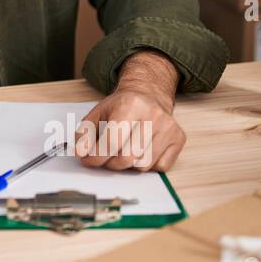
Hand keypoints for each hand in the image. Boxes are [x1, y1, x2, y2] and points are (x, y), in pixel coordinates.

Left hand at [75, 49, 185, 171]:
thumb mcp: (98, 112)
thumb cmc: (122, 106)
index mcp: (131, 105)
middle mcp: (153, 115)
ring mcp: (169, 127)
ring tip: (123, 151)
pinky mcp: (179, 138)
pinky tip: (141, 150)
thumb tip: (81, 153)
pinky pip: (159, 167)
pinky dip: (146, 165)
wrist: (149, 94)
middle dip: (109, 163)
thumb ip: (85, 132)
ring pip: (142, 165)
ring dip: (128, 165)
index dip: (97, 156)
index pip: (112, 141)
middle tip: (103, 159)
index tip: (88, 160)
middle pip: (127, 157)